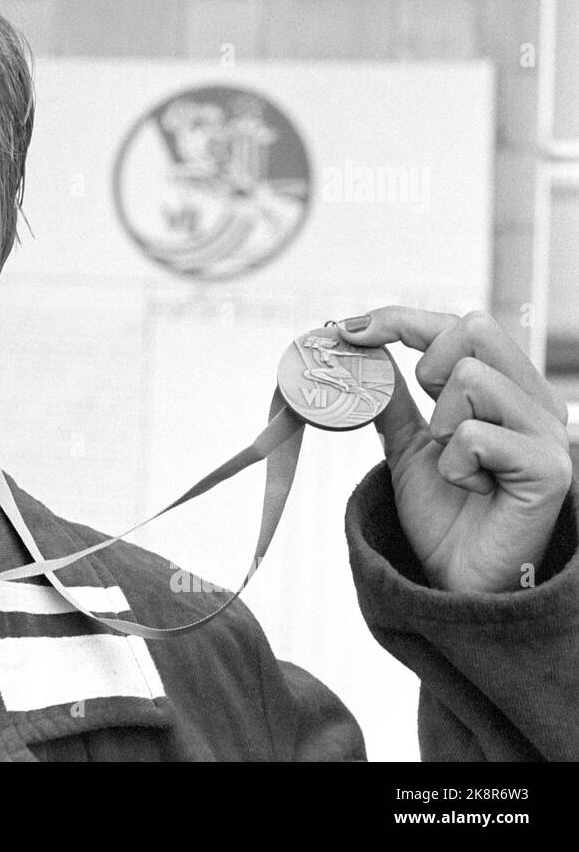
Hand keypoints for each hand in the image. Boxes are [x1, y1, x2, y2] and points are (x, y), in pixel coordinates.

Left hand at [337, 307, 572, 593]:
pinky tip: (473, 490)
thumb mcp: (407, 445)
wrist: (458, 578)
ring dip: (441, 429)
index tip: (348, 330)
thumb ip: (391, 398)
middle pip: (475, 328)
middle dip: (430, 368)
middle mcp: (536, 400)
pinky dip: (455, 466)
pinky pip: (475, 435)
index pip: (461, 324)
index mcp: (506, 388)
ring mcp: (549, 432)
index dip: (402, 319)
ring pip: (471, 378)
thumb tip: (360, 350)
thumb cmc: (444, 514)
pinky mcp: (551, 468)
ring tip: (458, 469)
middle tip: (430, 425)